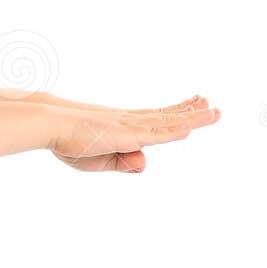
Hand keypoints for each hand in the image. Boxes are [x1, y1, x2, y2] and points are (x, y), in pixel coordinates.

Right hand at [51, 97, 218, 172]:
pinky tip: (191, 128)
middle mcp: (131, 121)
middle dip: (192, 110)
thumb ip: (123, 163)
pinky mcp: (126, 134)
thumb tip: (146, 165)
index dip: (177, 112)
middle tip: (212, 104)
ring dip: (194, 118)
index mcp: (124, 125)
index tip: (195, 102)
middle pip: (168, 115)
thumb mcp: (99, 161)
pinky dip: (174, 131)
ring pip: (168, 122)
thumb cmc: (68, 141)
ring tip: (216, 111)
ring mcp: (130, 126)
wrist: (50, 124)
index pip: (157, 117)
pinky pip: (156, 133)